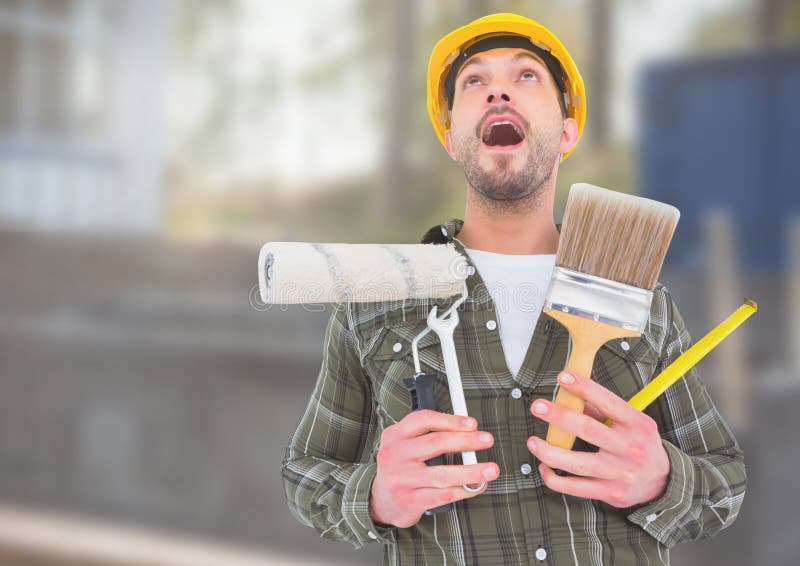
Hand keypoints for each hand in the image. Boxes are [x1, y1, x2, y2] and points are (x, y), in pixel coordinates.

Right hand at [369, 410, 498, 527]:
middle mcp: (395, 455)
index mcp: (395, 435)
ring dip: (472, 471)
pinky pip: (443, 495)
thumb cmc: (400, 467)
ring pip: (443, 474)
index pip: (424, 420)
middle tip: (487, 440)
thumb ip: (428, 434)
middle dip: (467, 441)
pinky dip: (464, 490)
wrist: (380, 500)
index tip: (472, 423)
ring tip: (490, 469)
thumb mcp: (403, 443)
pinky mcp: (410, 500)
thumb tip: (467, 430)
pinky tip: (475, 487)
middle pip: (437, 443)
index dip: (451, 420)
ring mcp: (402, 479)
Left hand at [527, 371, 669, 507]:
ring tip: (532, 442)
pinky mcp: (610, 493)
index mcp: (638, 425)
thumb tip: (570, 396)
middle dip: (559, 417)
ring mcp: (620, 473)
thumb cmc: (639, 444)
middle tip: (537, 407)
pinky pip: (575, 487)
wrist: (661, 481)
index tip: (562, 378)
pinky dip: (554, 478)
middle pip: (588, 430)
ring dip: (549, 452)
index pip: (608, 402)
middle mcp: (630, 449)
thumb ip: (602, 410)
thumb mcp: (632, 422)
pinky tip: (544, 467)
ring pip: (577, 464)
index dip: (584, 388)